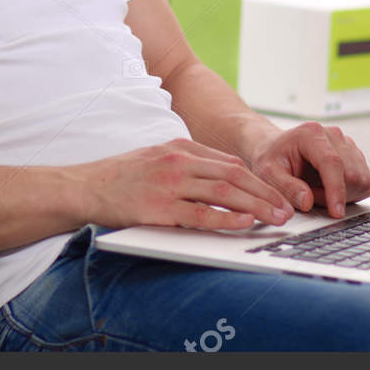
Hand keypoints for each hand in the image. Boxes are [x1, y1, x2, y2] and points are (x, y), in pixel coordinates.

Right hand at [72, 138, 294, 231]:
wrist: (83, 187)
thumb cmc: (120, 177)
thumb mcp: (156, 157)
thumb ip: (187, 163)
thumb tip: (223, 178)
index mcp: (179, 146)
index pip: (229, 163)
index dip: (257, 179)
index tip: (276, 194)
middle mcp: (177, 161)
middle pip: (233, 175)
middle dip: (264, 193)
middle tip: (286, 210)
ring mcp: (168, 183)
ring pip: (223, 192)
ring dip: (255, 206)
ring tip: (276, 218)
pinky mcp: (158, 208)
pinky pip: (199, 214)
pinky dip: (226, 218)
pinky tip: (244, 223)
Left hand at [246, 122, 369, 218]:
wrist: (277, 150)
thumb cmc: (272, 159)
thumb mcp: (268, 173)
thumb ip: (286, 187)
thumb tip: (307, 201)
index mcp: (311, 133)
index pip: (333, 163)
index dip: (336, 190)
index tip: (335, 212)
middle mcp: (334, 135)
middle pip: (351, 174)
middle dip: (333, 194)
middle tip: (310, 195)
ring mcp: (347, 145)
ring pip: (361, 180)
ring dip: (342, 194)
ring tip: (317, 189)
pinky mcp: (356, 157)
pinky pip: (364, 183)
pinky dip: (350, 193)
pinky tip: (330, 188)